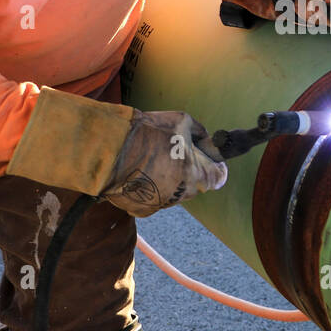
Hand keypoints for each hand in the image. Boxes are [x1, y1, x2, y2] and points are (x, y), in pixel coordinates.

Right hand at [102, 110, 227, 216]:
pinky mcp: (143, 209)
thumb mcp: (182, 121)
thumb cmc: (148, 133)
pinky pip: (153, 198)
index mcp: (195, 174)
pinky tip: (139, 171)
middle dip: (190, 169)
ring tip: (151, 159)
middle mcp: (182, 194)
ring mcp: (162, 204)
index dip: (216, 166)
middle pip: (195, 184)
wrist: (112, 149)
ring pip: (173, 191)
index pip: (218, 178)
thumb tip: (205, 138)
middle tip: (175, 153)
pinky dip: (150, 187)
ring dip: (169, 178)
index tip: (211, 159)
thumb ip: (200, 132)